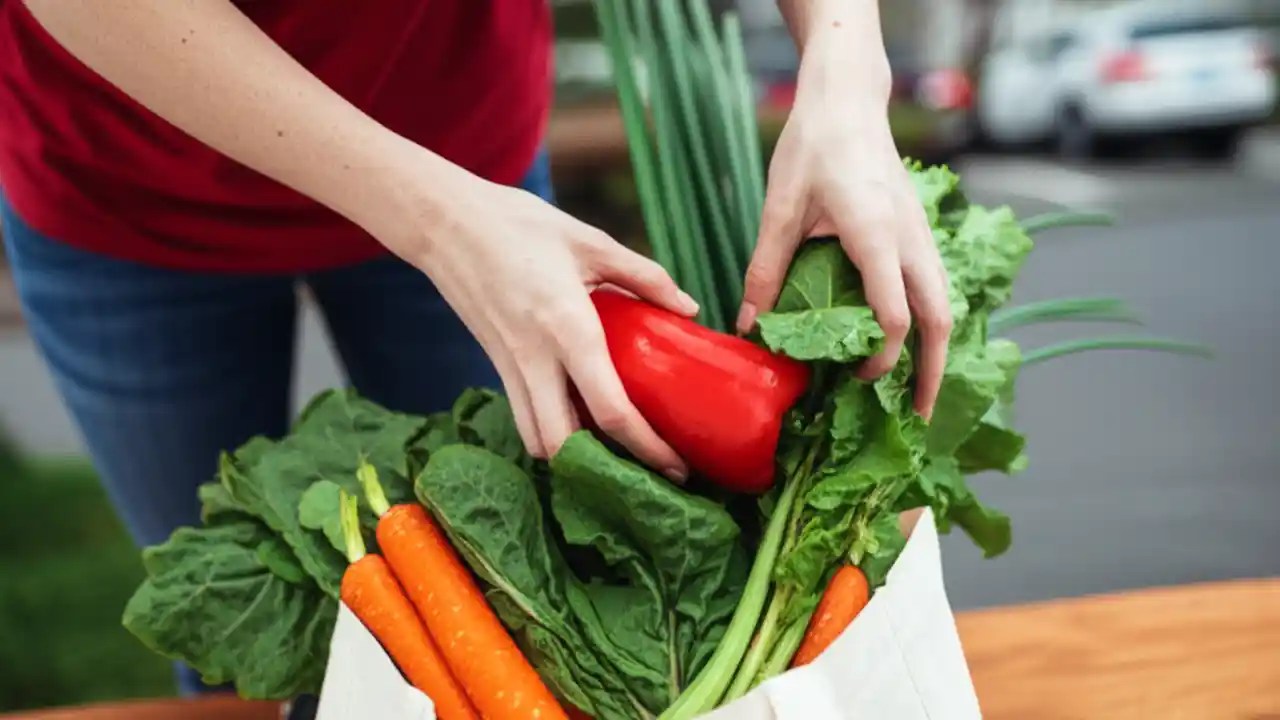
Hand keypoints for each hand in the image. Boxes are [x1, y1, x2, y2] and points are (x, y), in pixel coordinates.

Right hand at [382, 167, 694, 479]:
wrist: (445, 222)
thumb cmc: (520, 225)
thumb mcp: (591, 242)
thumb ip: (645, 276)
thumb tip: (689, 307)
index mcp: (568, 328)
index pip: (610, 410)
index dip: (647, 447)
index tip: (676, 465)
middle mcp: (535, 358)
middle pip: (566, 446)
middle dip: (607, 470)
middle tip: (647, 470)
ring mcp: (510, 367)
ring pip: (538, 441)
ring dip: (574, 457)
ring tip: (616, 453)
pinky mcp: (496, 366)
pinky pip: (523, 417)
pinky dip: (551, 434)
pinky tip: (580, 420)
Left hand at [738, 17, 952, 418]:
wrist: (847, 97)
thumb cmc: (812, 145)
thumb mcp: (779, 210)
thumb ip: (765, 271)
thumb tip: (747, 327)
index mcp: (876, 234)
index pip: (895, 314)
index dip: (881, 357)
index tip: (852, 377)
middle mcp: (911, 238)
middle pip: (940, 318)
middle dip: (931, 372)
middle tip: (917, 418)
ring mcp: (922, 233)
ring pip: (946, 303)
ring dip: (936, 350)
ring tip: (918, 392)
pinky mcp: (919, 229)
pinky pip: (936, 285)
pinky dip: (931, 321)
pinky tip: (911, 342)